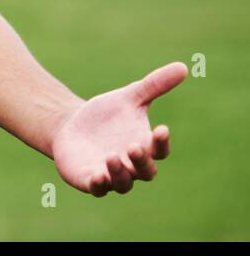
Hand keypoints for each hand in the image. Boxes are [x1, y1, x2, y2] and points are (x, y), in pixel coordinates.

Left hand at [51, 61, 185, 196]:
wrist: (71, 125)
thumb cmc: (105, 115)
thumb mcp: (129, 97)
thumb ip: (154, 85)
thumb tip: (183, 67)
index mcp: (144, 146)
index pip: (159, 150)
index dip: (162, 143)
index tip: (161, 129)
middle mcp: (131, 165)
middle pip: (145, 171)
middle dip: (141, 161)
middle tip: (133, 146)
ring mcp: (111, 175)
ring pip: (123, 183)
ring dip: (119, 172)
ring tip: (112, 156)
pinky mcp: (89, 180)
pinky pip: (98, 189)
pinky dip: (99, 184)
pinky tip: (97, 176)